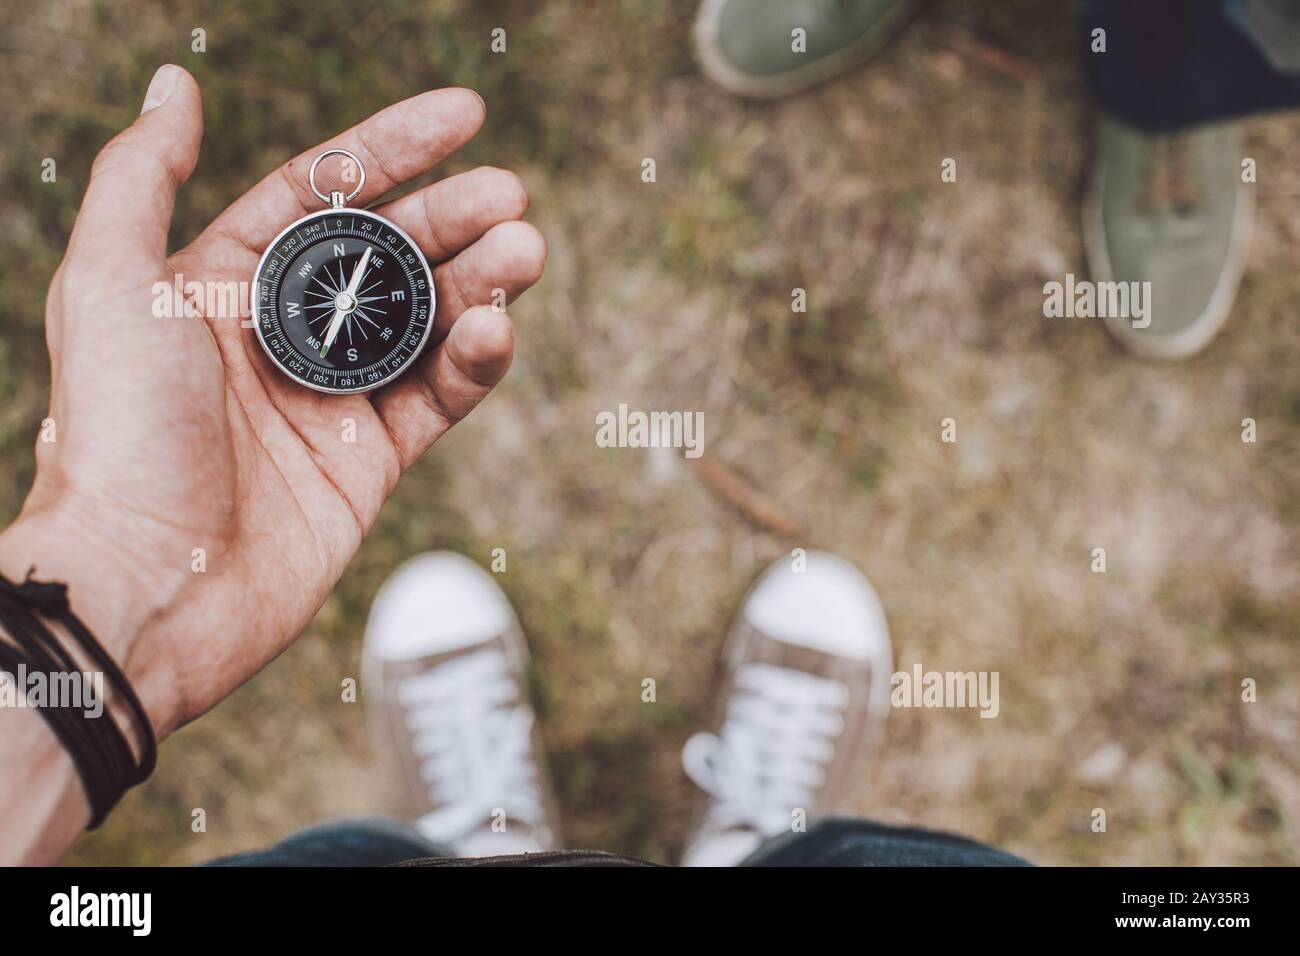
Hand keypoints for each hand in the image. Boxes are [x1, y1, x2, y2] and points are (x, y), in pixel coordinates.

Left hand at [0, 65, 544, 743]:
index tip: (467, 116)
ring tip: (525, 252)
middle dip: (455, 217)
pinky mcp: (371, 463)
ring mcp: (333, 399)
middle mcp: (285, 334)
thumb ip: (142, 176)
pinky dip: (475, 362)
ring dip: (481, 282)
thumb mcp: (109, 283)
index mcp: (224, 281)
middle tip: (512, 197)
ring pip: (428, 322)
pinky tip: (495, 330)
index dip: (395, 147)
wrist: (147, 586)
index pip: (325, 192)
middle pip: (390, 254)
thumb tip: (176, 82)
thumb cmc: (117, 434)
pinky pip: (440, 398)